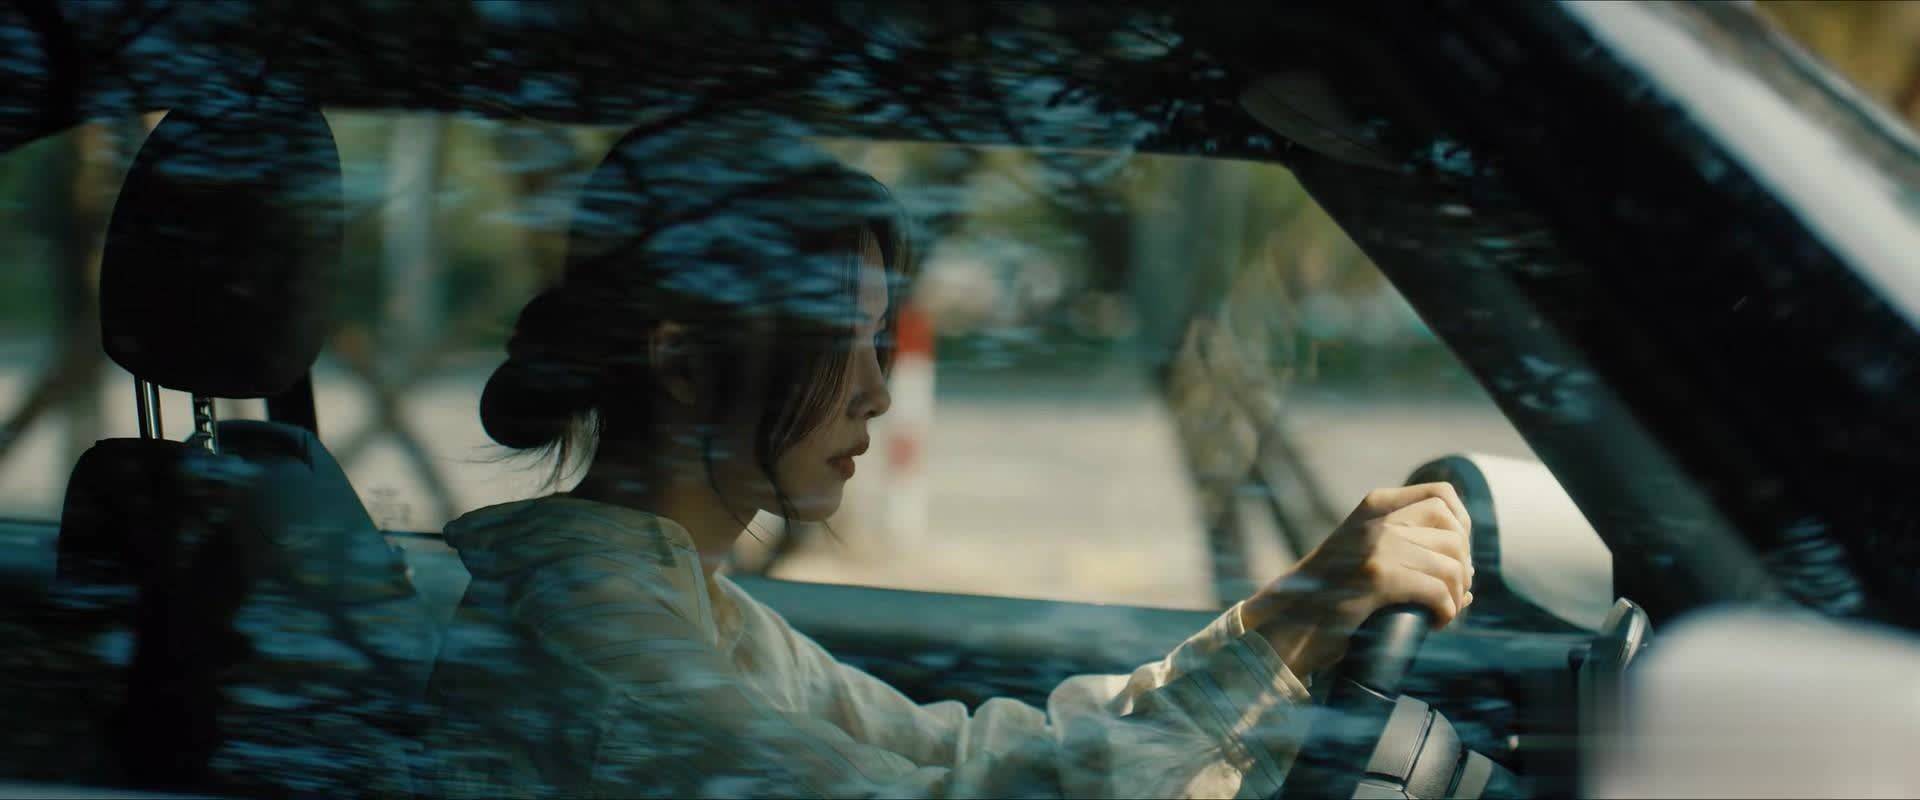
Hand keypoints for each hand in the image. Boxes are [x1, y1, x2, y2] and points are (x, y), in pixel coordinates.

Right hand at [1240, 482, 1473, 675]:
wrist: (1285, 620)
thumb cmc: (1326, 596)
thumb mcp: (1361, 553)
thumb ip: (1404, 550)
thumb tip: (1469, 574)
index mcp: (1374, 506)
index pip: (1442, 495)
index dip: (1463, 526)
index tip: (1458, 556)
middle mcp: (1376, 520)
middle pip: (1453, 533)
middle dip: (1463, 566)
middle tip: (1453, 592)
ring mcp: (1376, 547)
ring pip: (1450, 564)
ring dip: (1456, 594)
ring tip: (1443, 611)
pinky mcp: (1377, 579)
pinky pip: (1437, 591)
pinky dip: (1445, 611)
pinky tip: (1435, 622)